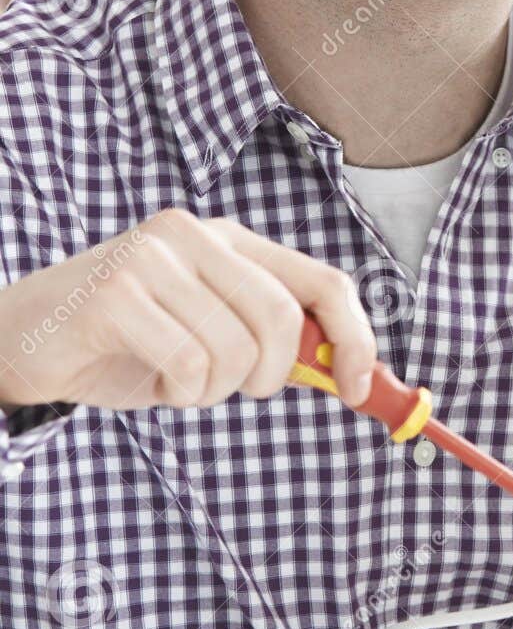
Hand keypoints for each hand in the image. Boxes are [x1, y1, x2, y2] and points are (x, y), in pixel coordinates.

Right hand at [0, 207, 376, 411]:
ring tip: (176, 381)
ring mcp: (152, 258)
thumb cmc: (122, 345)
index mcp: (228, 239)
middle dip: (269, 376)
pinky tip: (150, 382)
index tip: (363, 390)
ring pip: (234, 349)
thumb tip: (348, 369)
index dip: (356, 338)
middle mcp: (194, 234)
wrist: (20, 342)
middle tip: (231, 390)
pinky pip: (187, 365)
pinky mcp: (116, 294)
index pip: (324, 281)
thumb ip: (271, 340)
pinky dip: (179, 394)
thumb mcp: (208, 335)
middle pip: (282, 318)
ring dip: (212, 390)